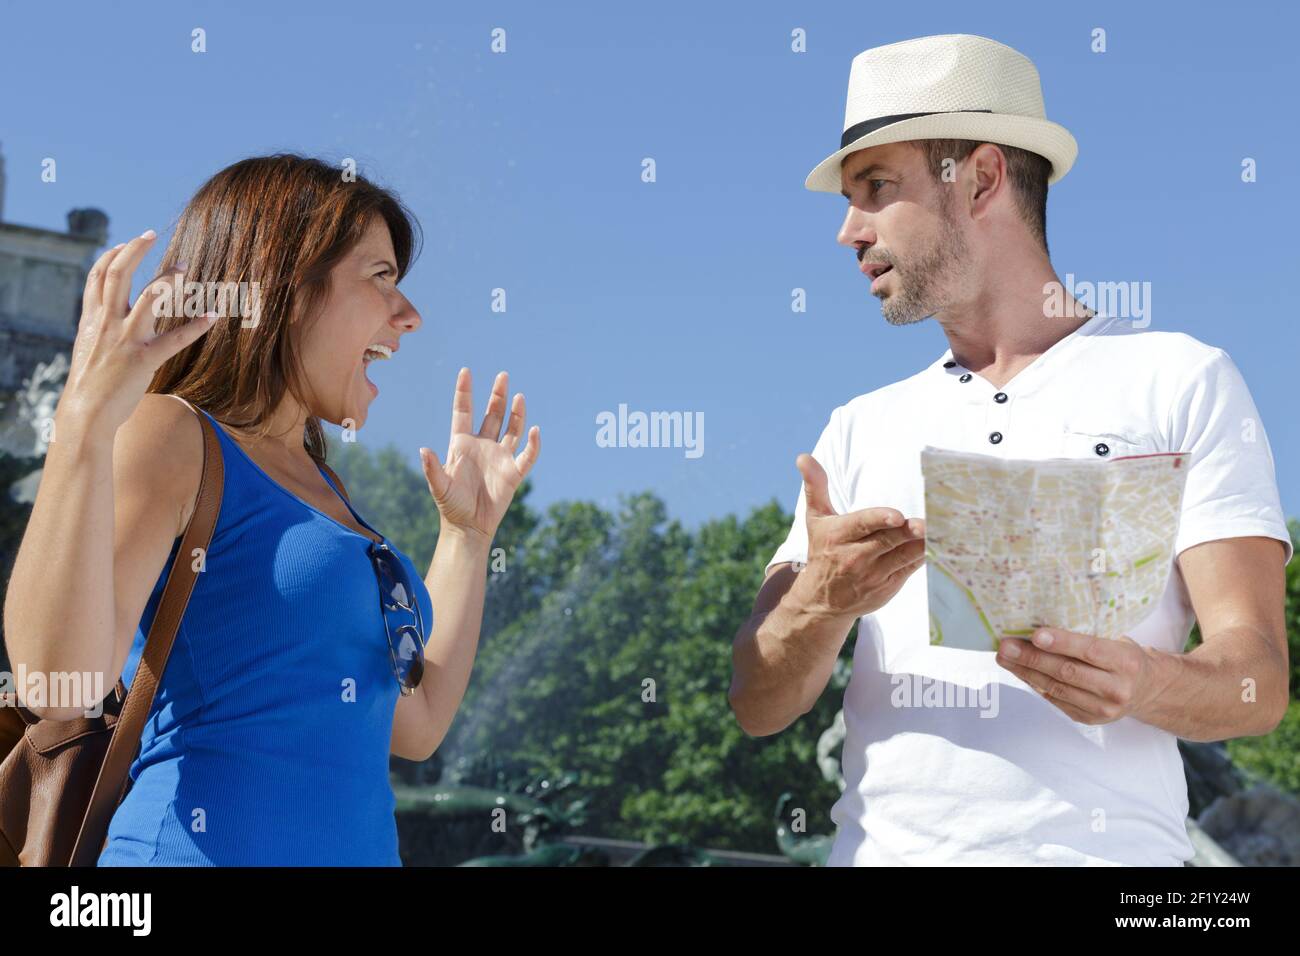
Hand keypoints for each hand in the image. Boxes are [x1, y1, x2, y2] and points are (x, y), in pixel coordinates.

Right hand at [58, 230, 215, 439]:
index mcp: (92, 319)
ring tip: (184, 267)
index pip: (97, 276)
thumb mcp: (88, 347)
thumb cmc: (90, 383)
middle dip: (134, 250)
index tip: (127, 242)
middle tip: (151, 233)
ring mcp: (125, 340)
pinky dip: (197, 326)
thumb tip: (108, 312)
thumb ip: (98, 326)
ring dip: (168, 280)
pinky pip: (176, 339)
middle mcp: (106, 323)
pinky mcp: (144, 360)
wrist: (85, 413)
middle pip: (117, 274)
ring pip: (148, 299)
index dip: (112, 255)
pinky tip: (213, 316)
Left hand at [419, 368, 539, 543]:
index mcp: (461, 444)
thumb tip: (423, 450)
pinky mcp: (513, 472)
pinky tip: (534, 431)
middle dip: (497, 395)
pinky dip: (532, 443)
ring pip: (511, 429)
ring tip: (519, 396)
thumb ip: (432, 468)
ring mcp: (499, 457)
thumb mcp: (438, 486)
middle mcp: (482, 446)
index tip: (466, 372)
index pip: (463, 411)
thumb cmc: (450, 505)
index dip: (464, 392)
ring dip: (516, 413)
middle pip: (492, 414)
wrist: (469, 526)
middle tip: (503, 375)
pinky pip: (527, 455)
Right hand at [789, 452, 926, 620]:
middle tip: (927, 524)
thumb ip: (815, 486)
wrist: (821, 600)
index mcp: (839, 535)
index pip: (862, 524)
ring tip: (942, 532)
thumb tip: (803, 457)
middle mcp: (856, 556)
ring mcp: (874, 575)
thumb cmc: (822, 550)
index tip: (898, 516)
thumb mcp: (816, 519)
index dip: (881, 519)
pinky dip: (925, 556)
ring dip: (924, 545)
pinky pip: (911, 568)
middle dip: (909, 532)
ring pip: (904, 556)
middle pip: (888, 540)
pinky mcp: (888, 586)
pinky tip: (941, 545)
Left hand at [996, 627, 1156, 724]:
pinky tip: (1020, 671)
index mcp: (1126, 662)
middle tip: (1006, 646)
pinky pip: (1055, 699)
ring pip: (1056, 688)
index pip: (1090, 651)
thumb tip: (1041, 626)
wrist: (1148, 690)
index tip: (1035, 635)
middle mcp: (1116, 688)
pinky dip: (1034, 683)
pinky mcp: (1088, 718)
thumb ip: (1088, 636)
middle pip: (1067, 672)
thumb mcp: (1117, 641)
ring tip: (1005, 657)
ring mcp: (1102, 708)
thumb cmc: (1125, 658)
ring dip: (1026, 672)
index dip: (1062, 643)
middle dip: (1032, 658)